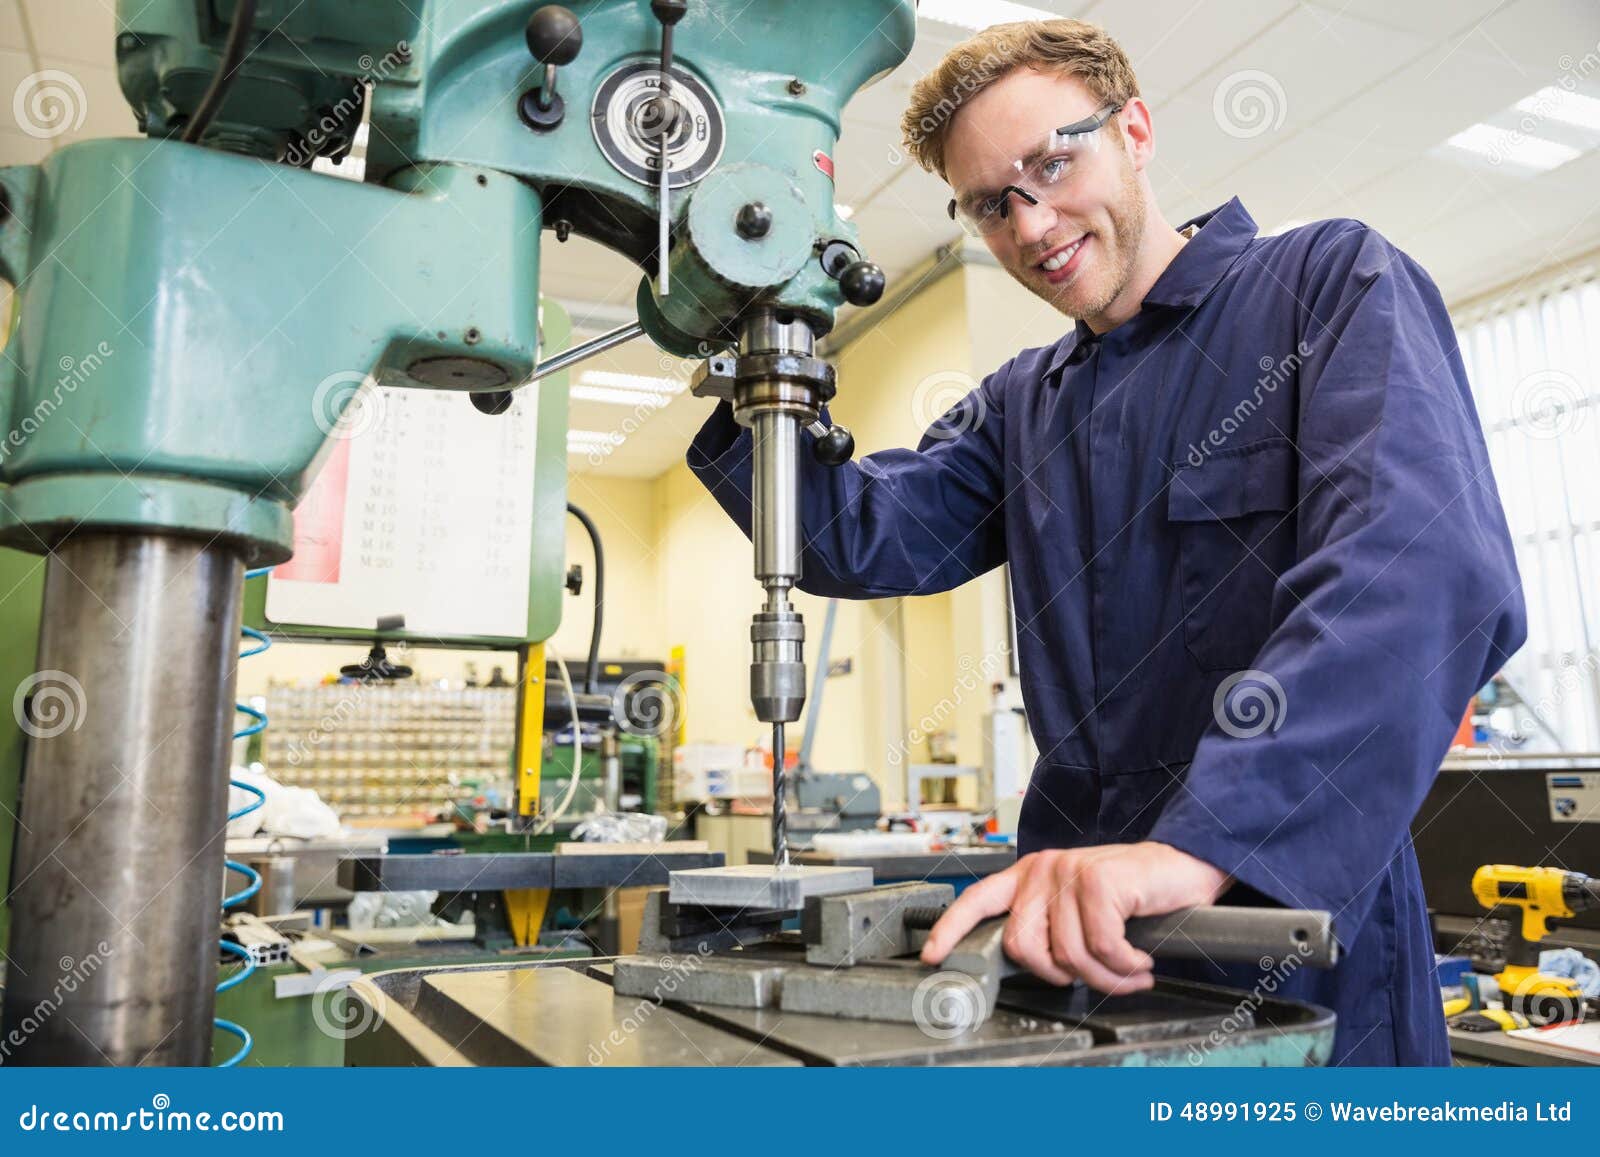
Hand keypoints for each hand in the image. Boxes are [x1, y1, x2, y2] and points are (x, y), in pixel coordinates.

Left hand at [919, 841, 1230, 994]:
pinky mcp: (1099, 881)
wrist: (1183, 867)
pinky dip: (1126, 966)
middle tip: (1094, 975)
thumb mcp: (1079, 908)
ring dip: (1106, 978)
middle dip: (1061, 975)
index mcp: (1029, 876)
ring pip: (1069, 955)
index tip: (934, 956)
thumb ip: (1049, 926)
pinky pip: (1102, 948)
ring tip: (1128, 971)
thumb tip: (1032, 966)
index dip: (950, 930)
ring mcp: (1070, 872)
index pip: (977, 900)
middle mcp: (1043, 870)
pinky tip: (1140, 960)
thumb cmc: (1133, 894)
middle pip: (1024, 947)